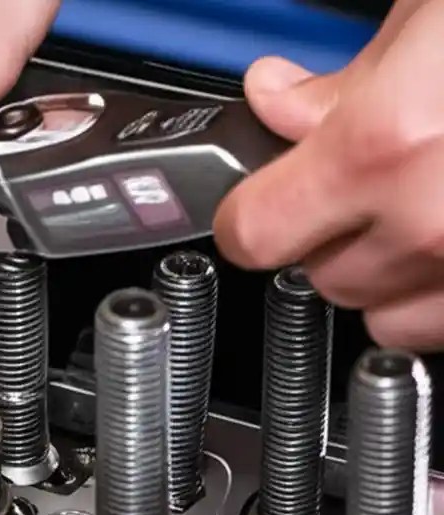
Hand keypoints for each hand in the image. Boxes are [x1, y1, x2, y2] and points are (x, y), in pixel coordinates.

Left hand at [214, 0, 443, 349]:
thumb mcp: (430, 18)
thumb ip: (343, 78)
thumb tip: (278, 101)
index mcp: (387, 145)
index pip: (252, 232)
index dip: (247, 213)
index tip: (256, 197)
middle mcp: (431, 221)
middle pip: (317, 275)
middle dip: (324, 232)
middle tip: (362, 180)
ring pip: (381, 313)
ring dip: (383, 271)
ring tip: (416, 207)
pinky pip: (438, 326)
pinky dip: (434, 291)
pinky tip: (443, 234)